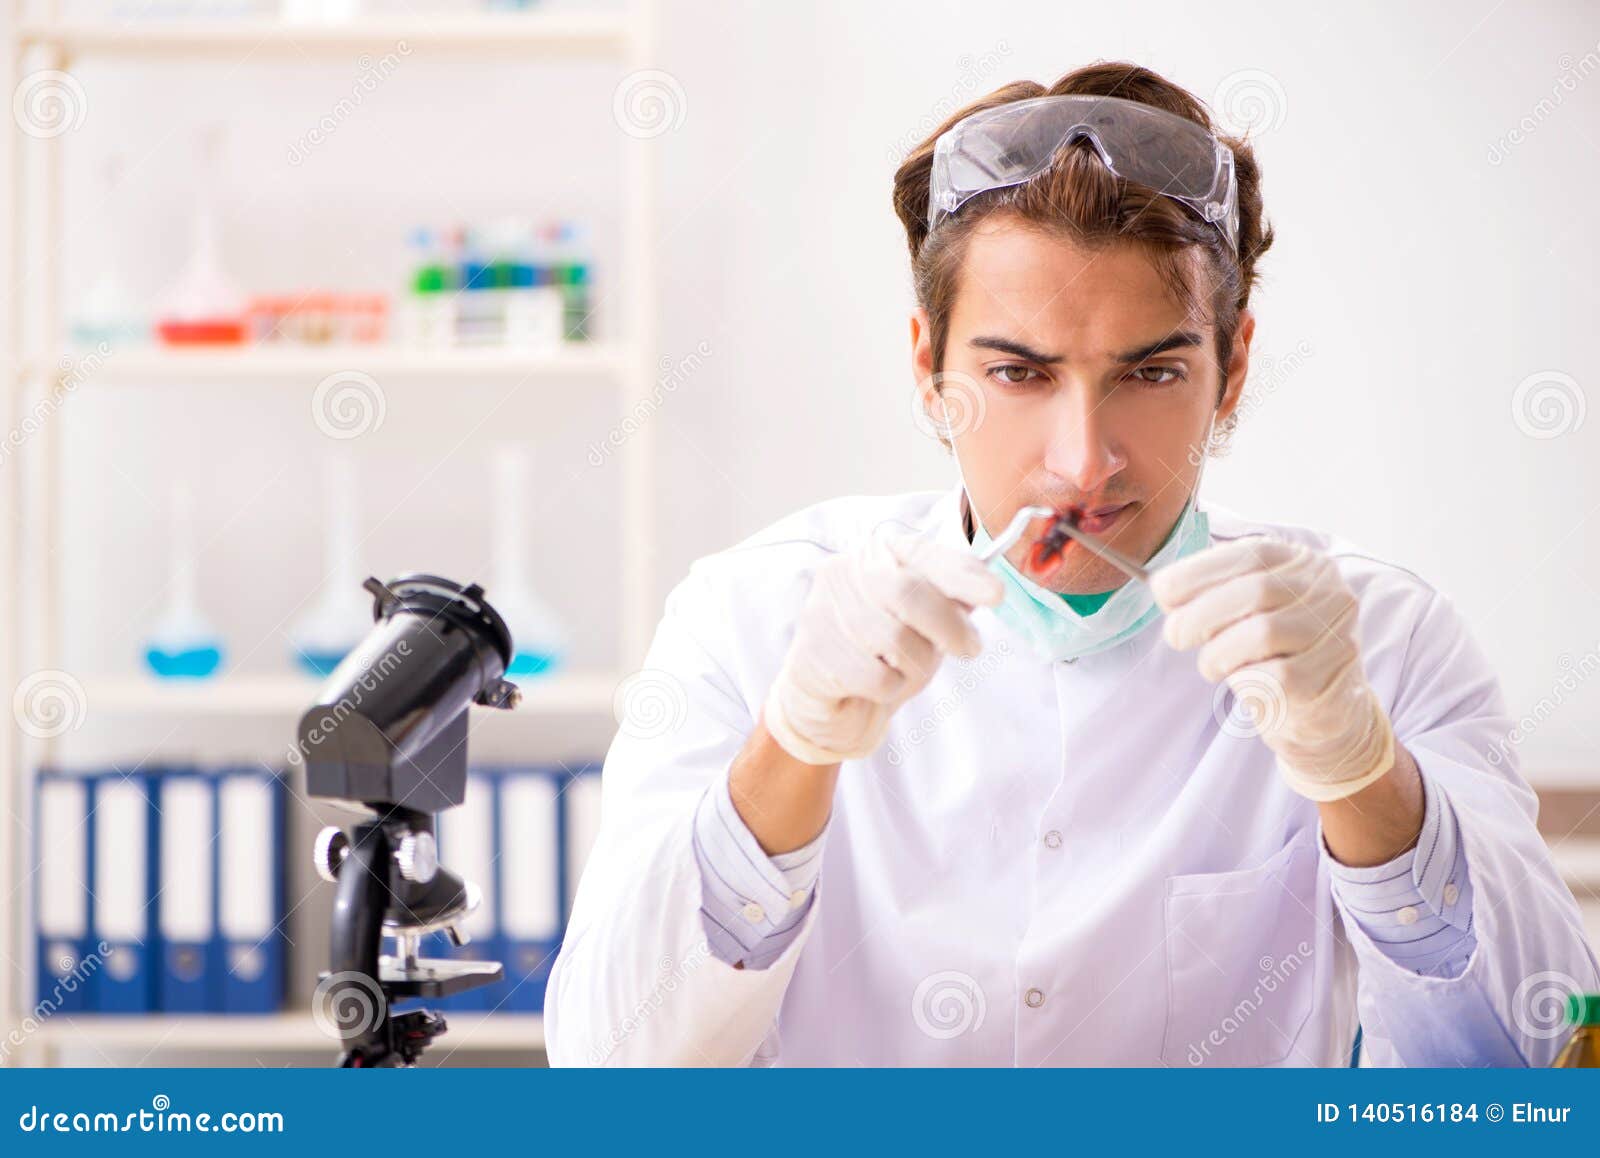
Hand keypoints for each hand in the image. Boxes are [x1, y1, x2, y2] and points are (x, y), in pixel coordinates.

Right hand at [763, 526, 1003, 764]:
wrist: (832, 702)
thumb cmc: (884, 654)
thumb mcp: (924, 623)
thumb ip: (950, 603)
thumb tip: (986, 592)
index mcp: (876, 554)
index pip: (923, 555)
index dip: (961, 574)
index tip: (995, 594)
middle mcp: (844, 572)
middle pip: (909, 593)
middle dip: (949, 626)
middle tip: (970, 648)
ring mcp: (822, 610)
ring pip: (895, 640)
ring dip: (917, 666)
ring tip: (907, 671)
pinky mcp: (811, 652)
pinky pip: (875, 676)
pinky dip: (890, 689)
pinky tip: (877, 686)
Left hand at [1150, 538, 1395, 800]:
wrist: (1322, 707)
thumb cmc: (1271, 651)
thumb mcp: (1245, 609)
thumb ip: (1214, 592)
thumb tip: (1163, 587)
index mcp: (1302, 562)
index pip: (1250, 554)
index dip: (1199, 571)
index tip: (1162, 592)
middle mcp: (1327, 591)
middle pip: (1254, 591)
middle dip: (1199, 615)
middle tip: (1174, 636)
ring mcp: (1335, 632)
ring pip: (1262, 633)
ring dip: (1219, 653)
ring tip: (1211, 666)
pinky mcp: (1330, 675)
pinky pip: (1273, 676)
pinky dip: (1244, 681)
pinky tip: (1244, 682)